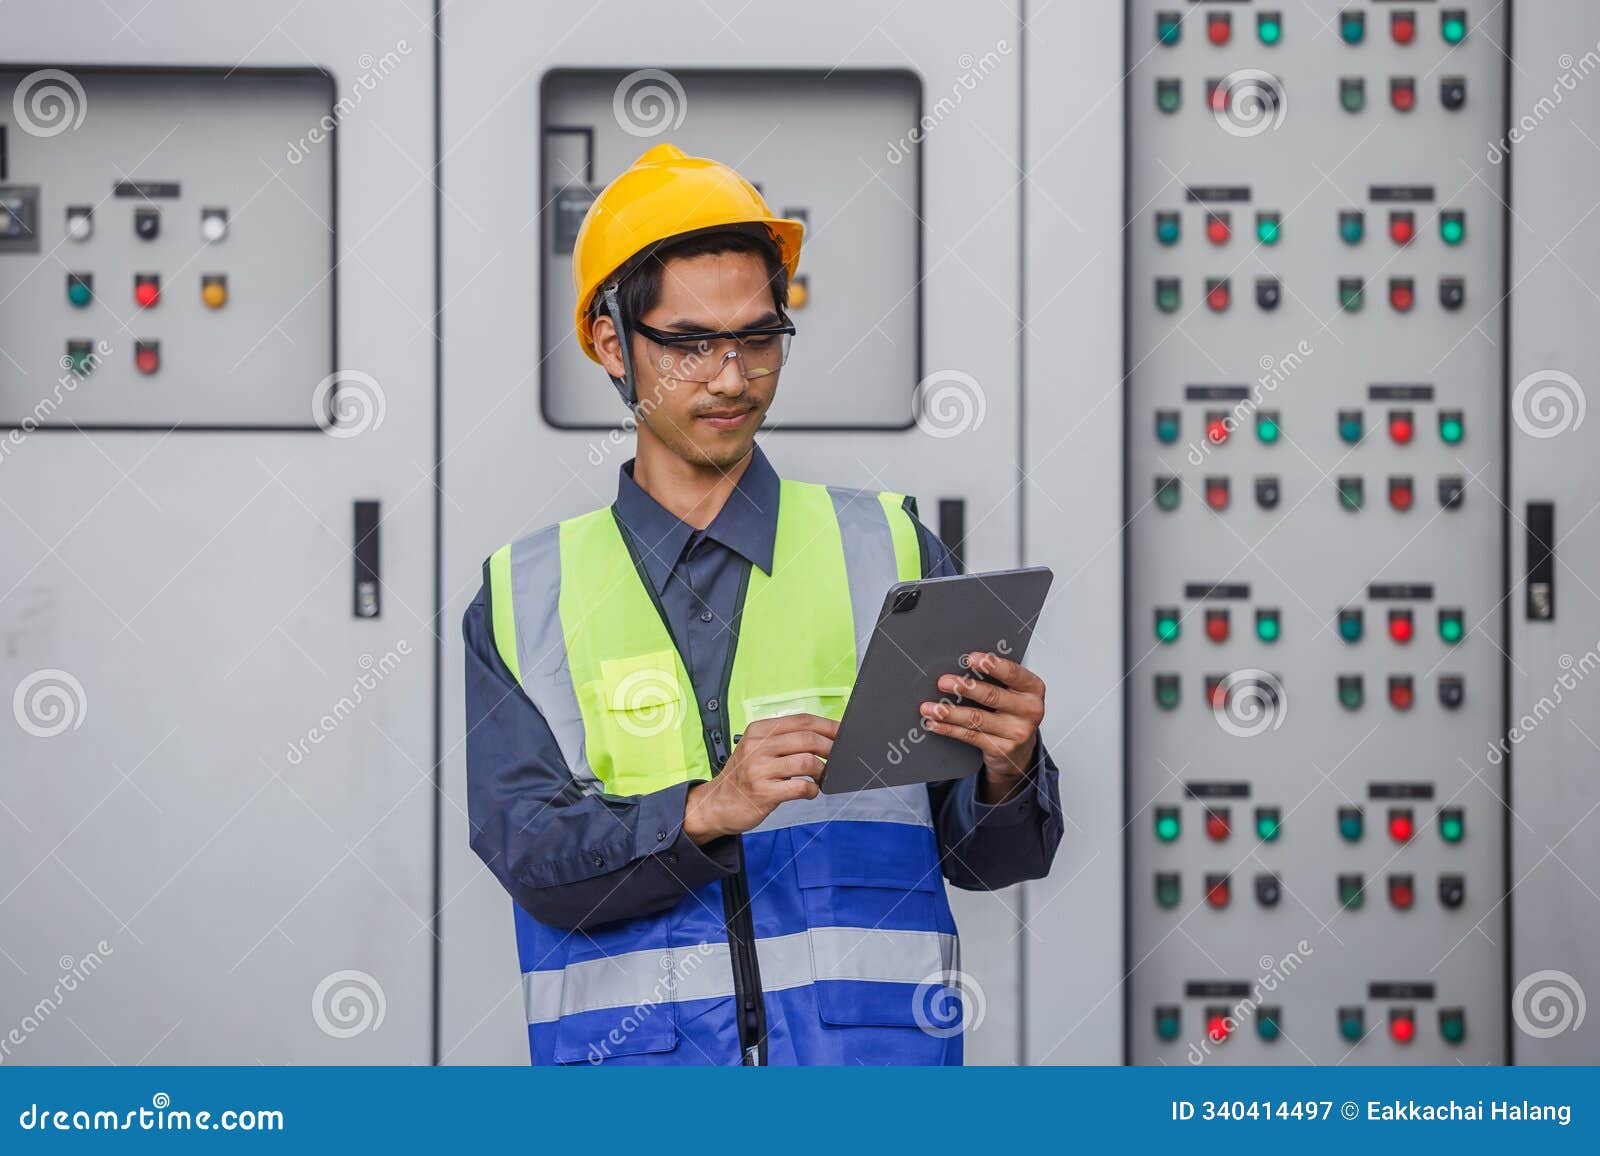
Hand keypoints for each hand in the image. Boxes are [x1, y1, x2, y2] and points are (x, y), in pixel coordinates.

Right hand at [682, 712, 836, 843]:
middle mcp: (757, 746)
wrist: (717, 804)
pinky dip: (812, 790)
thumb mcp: (756, 748)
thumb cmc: (743, 776)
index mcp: (758, 731)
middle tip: (838, 757)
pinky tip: (810, 791)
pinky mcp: (764, 792)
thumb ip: (783, 740)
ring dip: (822, 770)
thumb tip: (823, 736)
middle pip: (807, 738)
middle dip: (830, 747)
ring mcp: (759, 769)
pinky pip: (800, 787)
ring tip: (821, 777)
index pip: (801, 720)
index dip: (827, 725)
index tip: (842, 732)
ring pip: (807, 762)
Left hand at [919, 652, 1045, 803]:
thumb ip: (997, 678)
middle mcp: (1029, 710)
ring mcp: (1016, 732)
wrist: (1020, 750)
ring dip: (950, 712)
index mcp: (1033, 689)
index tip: (972, 658)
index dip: (992, 665)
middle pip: (992, 696)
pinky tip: (935, 723)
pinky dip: (949, 729)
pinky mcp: (1002, 749)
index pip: (1013, 673)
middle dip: (965, 688)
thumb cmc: (1013, 711)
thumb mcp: (1013, 692)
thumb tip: (961, 664)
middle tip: (943, 682)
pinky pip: (970, 736)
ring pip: (977, 719)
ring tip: (931, 707)